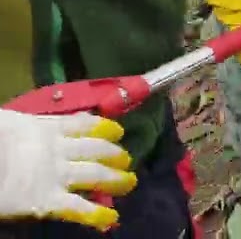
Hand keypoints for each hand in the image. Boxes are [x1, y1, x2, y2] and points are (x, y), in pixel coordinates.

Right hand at [0, 109, 135, 230]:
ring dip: (116, 180)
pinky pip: (77, 208)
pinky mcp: (48, 201)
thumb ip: (31, 124)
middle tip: (126, 160)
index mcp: (45, 129)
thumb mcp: (10, 122)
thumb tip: (49, 123)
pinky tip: (110, 218)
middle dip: (114, 154)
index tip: (117, 131)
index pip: (82, 125)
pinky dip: (96, 215)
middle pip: (96, 149)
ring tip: (129, 182)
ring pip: (95, 175)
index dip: (103, 127)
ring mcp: (56, 175)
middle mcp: (57, 150)